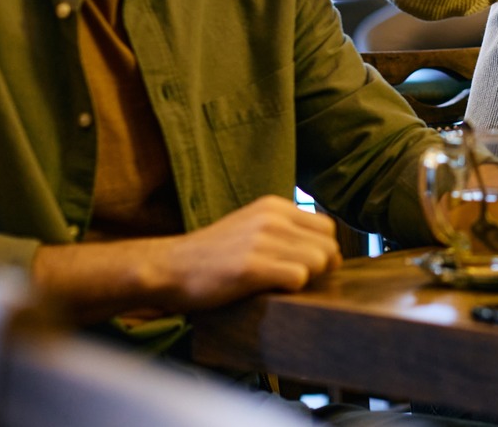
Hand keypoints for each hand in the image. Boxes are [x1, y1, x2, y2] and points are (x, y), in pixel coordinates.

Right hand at [149, 195, 342, 309]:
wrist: (168, 267)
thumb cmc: (212, 255)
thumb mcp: (251, 226)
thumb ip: (284, 231)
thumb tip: (328, 253)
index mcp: (274, 206)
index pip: (328, 227)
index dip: (322, 250)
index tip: (305, 265)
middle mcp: (272, 218)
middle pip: (329, 247)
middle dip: (319, 268)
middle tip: (293, 280)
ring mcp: (262, 241)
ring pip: (319, 262)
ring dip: (306, 279)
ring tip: (279, 284)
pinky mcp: (251, 267)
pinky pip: (299, 278)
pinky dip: (291, 289)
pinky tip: (270, 290)